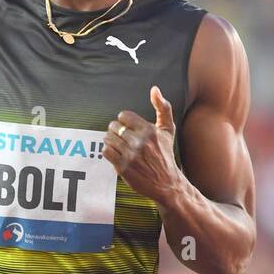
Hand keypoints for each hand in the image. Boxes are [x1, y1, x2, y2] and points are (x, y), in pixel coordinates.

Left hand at [103, 85, 181, 205]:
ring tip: (118, 145)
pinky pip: (106, 152)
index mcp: (149, 130)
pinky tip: (115, 154)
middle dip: (115, 131)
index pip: (123, 116)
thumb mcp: (168, 130)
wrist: (167, 184)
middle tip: (121, 137)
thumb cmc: (166, 156)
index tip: (127, 127)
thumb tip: (155, 89)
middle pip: (114, 127)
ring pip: (108, 139)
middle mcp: (139, 142)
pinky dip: (108, 152)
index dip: (123, 121)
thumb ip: (163, 108)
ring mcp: (130, 155)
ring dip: (110, 141)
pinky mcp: (123, 168)